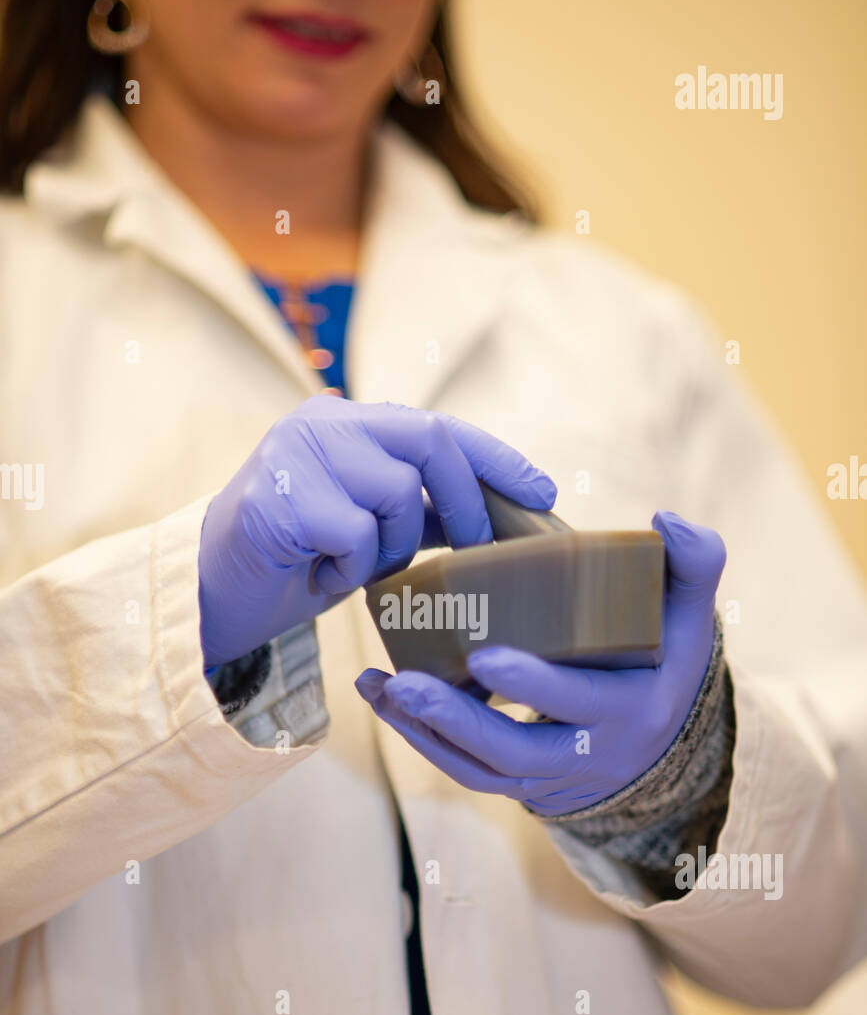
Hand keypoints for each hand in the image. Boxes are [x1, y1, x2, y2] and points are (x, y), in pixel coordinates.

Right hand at [198, 395, 555, 667]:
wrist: (213, 594)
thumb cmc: (298, 561)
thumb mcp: (371, 530)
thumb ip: (421, 509)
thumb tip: (499, 516)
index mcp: (347, 420)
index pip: (439, 426)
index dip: (498, 459)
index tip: (546, 493)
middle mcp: (322, 421)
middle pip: (428, 441)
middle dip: (466, 500)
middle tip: (478, 550)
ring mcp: (296, 453)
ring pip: (396, 493)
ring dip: (394, 548)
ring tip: (356, 571)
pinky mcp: (279, 496)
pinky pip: (357, 534)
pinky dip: (352, 570)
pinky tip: (318, 577)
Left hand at [355, 512, 724, 814]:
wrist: (660, 740)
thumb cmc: (665, 660)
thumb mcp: (690, 616)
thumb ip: (692, 564)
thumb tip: (666, 519)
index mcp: (632, 708)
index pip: (580, 701)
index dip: (533, 685)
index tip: (483, 655)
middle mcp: (591, 753)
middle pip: (517, 752)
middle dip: (458, 721)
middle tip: (406, 684)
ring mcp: (551, 774)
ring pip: (482, 769)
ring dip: (426, 733)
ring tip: (382, 689)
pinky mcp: (520, 780)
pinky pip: (466, 771)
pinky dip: (422, 739)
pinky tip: (384, 699)